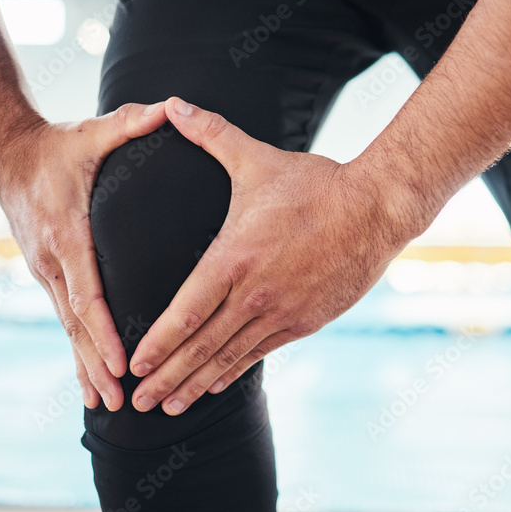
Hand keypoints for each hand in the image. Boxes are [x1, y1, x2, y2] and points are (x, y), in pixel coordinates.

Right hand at [0, 102, 169, 410]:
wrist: (7, 154)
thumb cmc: (58, 146)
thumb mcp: (93, 133)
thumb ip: (131, 123)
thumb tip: (170, 107)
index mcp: (67, 233)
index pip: (86, 291)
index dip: (103, 329)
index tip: (119, 360)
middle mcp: (52, 260)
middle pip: (76, 322)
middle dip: (97, 362)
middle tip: (119, 398)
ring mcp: (45, 270)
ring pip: (68, 328)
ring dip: (84, 366)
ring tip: (106, 404)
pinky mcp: (46, 274)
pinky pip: (64, 320)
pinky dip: (75, 352)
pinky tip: (87, 384)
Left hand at [130, 96, 420, 413]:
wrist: (377, 209)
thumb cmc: (315, 184)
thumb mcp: (258, 159)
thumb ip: (211, 134)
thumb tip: (173, 104)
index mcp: (235, 258)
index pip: (185, 312)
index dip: (157, 343)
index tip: (133, 364)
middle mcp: (255, 293)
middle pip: (201, 346)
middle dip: (166, 377)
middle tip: (136, 404)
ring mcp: (282, 311)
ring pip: (229, 358)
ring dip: (196, 385)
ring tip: (169, 407)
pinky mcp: (305, 321)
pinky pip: (261, 353)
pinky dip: (233, 372)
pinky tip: (214, 386)